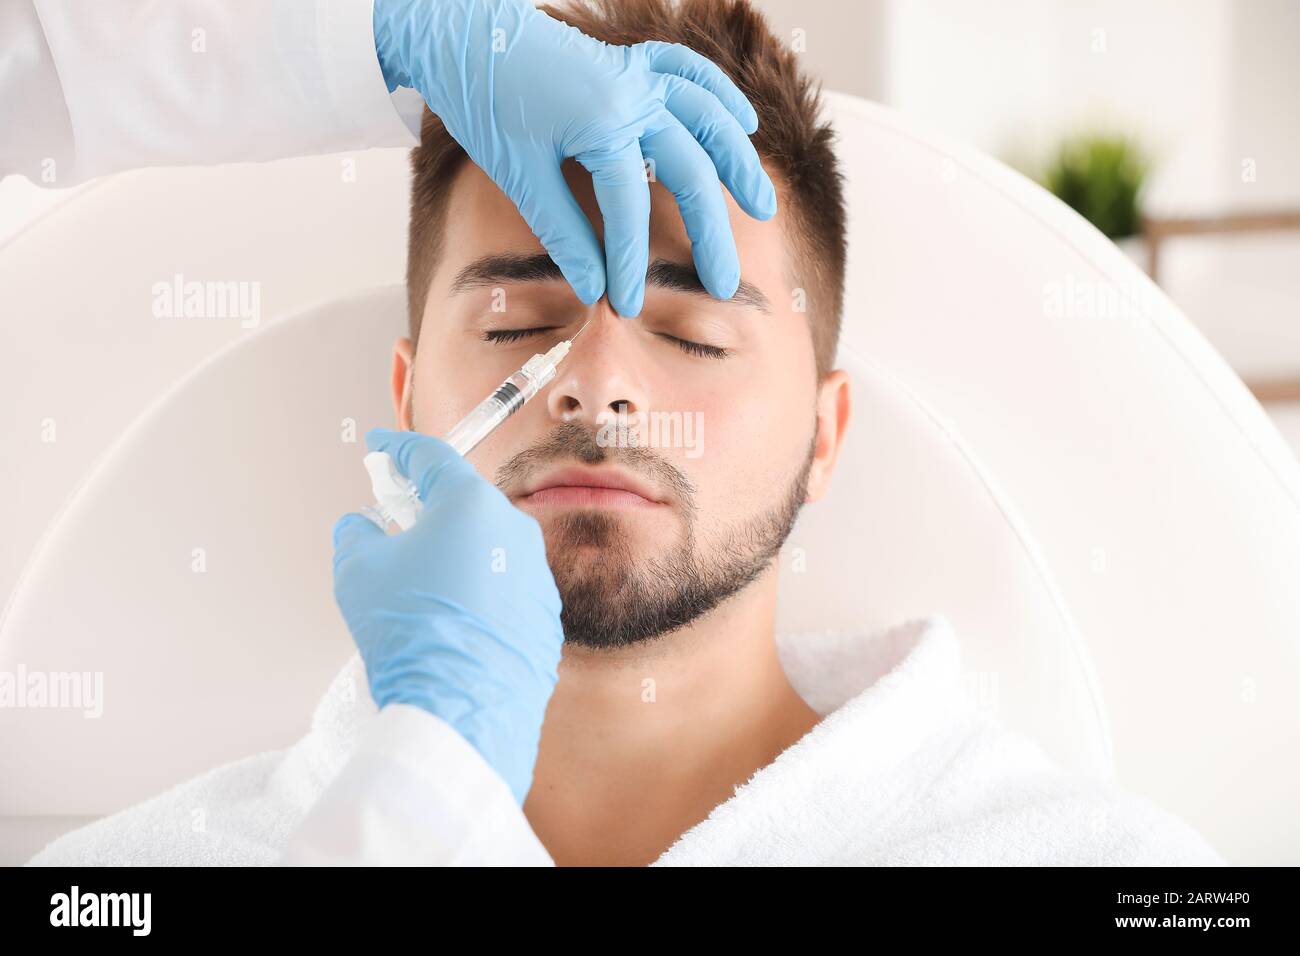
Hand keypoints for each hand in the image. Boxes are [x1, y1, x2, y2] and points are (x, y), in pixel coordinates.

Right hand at [331, 428, 563, 805]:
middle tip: (397, 514)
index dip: (399, 449)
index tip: (381, 448)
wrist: (460, 708)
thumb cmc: (409, 630)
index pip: (432, 458)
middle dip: (429, 506)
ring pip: (489, 548)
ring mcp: (537, 575)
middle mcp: (514, 530)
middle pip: (466, 503)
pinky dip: (479, 593)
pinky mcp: (545, 617)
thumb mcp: (359, 571)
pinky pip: (505, 590)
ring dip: (456, 553)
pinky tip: (452, 619)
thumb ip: (357, 535)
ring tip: (420, 582)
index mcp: (471, 504)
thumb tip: (360, 527)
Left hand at [372, 0, 776, 316]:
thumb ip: (562, 231)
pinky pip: (689, 71)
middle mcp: (632, 94)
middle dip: (708, 233)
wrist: (461, 33)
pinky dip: (720, 95)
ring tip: (761, 206)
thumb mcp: (519, 174)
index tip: (627, 305)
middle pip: (688, 170)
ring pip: (707, 116)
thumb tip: (591, 286)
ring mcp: (637, 72)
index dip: (631, 262)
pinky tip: (744, 121)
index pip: (630, 208)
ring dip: (737, 162)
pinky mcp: (631, 61)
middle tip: (724, 283)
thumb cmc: (483, 100)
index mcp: (601, 122)